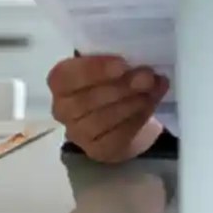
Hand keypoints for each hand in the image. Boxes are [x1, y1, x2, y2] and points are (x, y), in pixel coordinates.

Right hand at [47, 54, 170, 163]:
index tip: (122, 65)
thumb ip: (122, 62)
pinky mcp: (96, 150)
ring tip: (151, 89)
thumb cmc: (113, 79)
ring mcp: (77, 133)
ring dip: (131, 103)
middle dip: (121, 87)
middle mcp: (62, 109)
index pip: (66, 76)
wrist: (124, 112)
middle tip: (147, 77)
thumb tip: (144, 64)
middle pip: (87, 99)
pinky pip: (116, 136)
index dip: (93, 70)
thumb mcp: (114, 64)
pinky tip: (149, 105)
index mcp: (60, 81)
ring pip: (102, 119)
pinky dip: (136, 119)